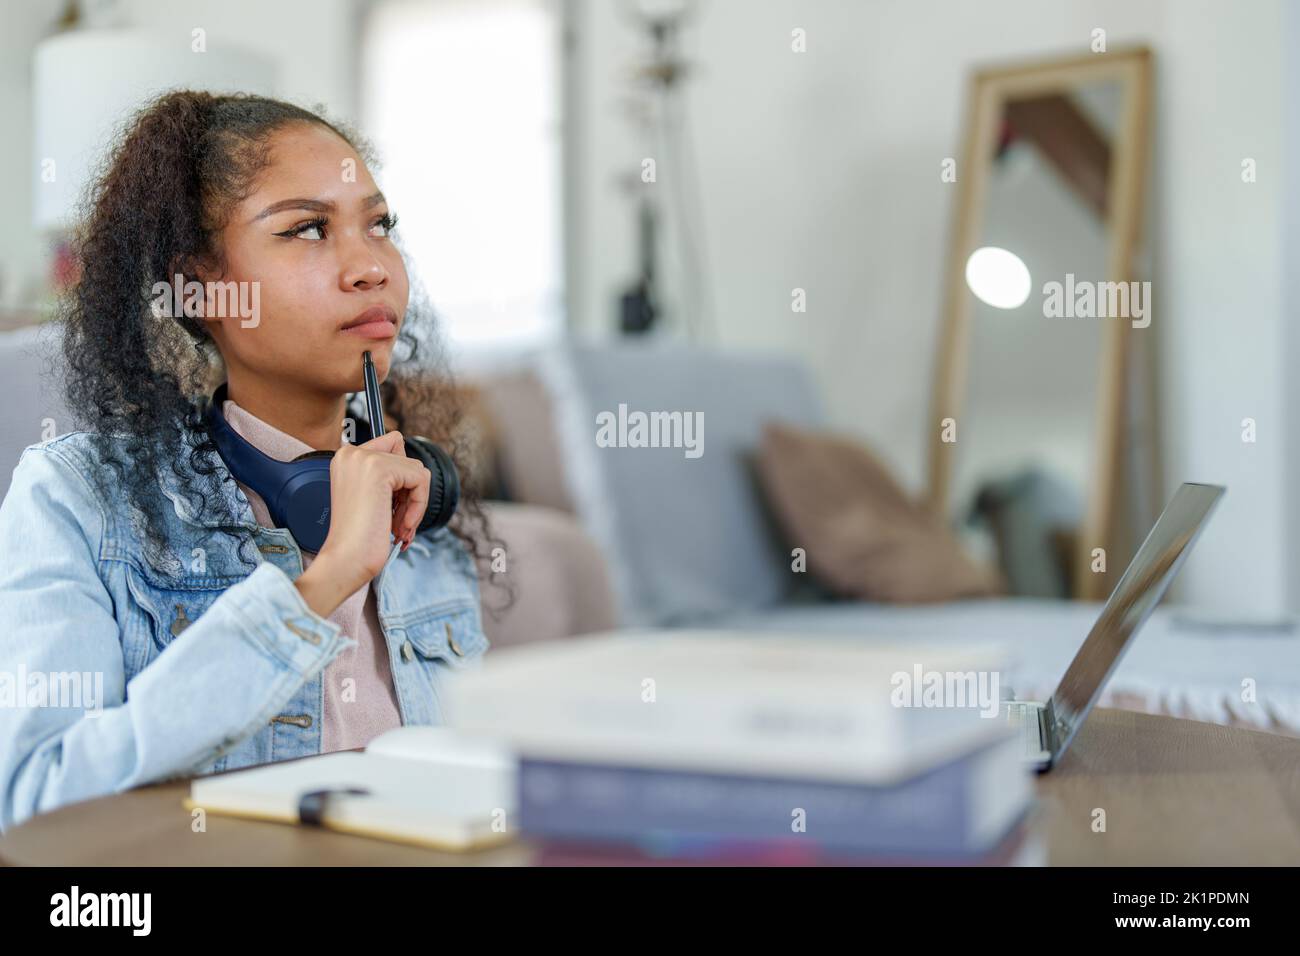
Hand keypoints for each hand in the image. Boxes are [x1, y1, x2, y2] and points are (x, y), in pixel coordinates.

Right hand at [293, 431, 429, 617]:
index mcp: (346, 459)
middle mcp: (351, 453)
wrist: (346, 559)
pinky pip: (420, 479)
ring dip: (415, 503)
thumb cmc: (358, 539)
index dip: (401, 479)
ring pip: (416, 470)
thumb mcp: (371, 498)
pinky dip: (419, 506)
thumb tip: (416, 471)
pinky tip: (402, 525)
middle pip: (407, 459)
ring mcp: (364, 458)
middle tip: (400, 522)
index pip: (392, 444)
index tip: (393, 507)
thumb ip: (387, 477)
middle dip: (409, 494)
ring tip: (400, 527)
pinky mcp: (379, 469)